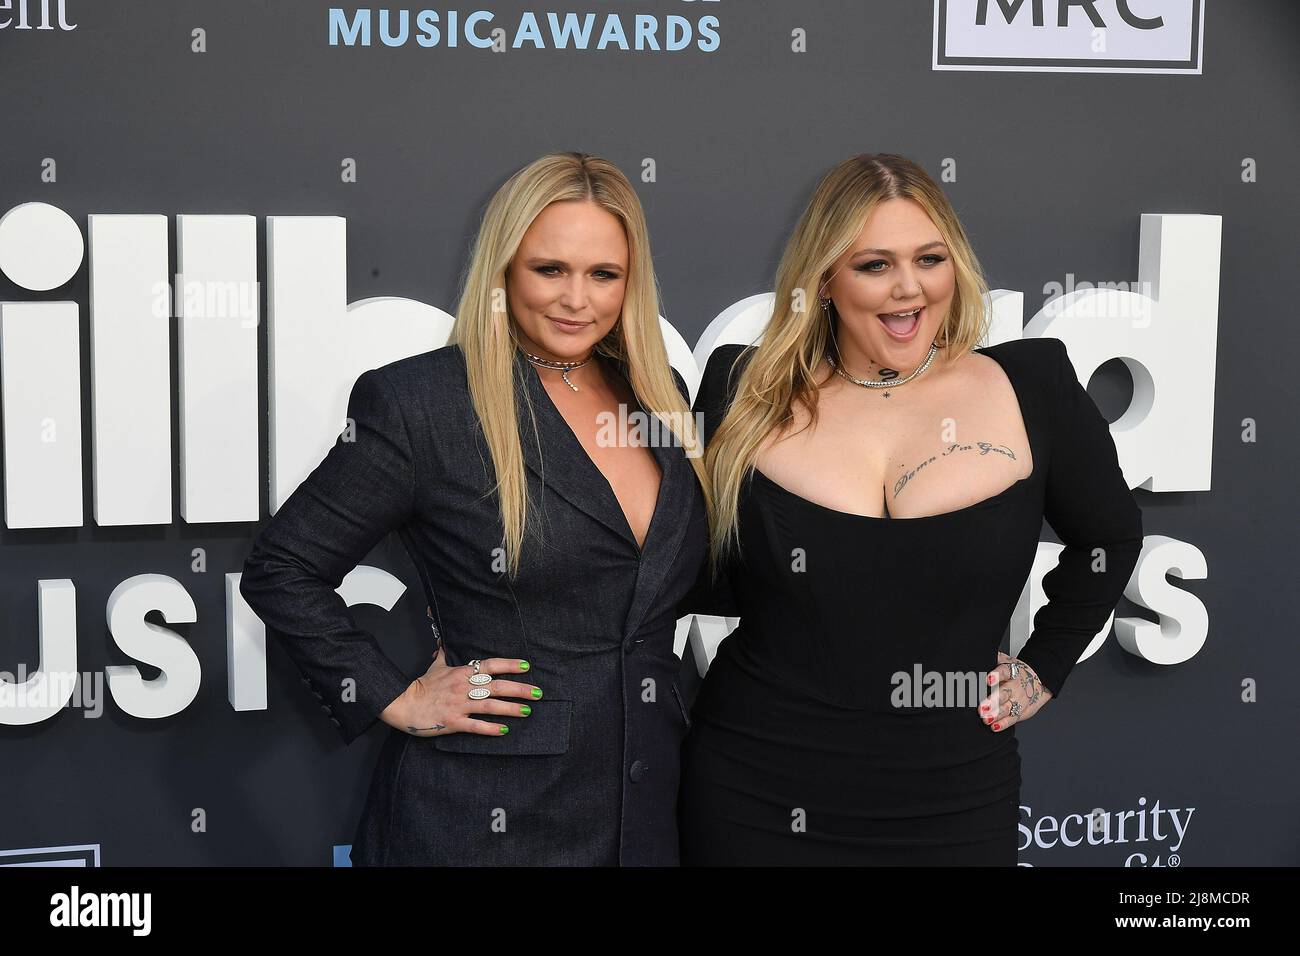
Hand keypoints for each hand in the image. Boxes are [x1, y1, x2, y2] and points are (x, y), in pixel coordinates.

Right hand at [380, 640, 538, 737]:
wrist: (402, 703)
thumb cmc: (421, 686)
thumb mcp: (435, 666)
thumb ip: (443, 654)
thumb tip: (443, 641)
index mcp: (461, 673)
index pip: (490, 665)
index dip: (509, 665)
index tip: (526, 666)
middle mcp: (463, 687)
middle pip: (497, 686)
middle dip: (520, 689)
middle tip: (538, 693)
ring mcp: (458, 705)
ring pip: (490, 705)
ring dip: (510, 708)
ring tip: (527, 711)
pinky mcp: (453, 722)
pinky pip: (475, 726)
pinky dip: (490, 728)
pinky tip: (504, 730)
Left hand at [979, 650, 1051, 731]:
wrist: (1039, 681)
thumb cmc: (1017, 672)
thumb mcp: (1008, 661)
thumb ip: (995, 657)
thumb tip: (980, 650)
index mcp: (1012, 672)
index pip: (1004, 672)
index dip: (996, 675)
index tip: (987, 678)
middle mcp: (1015, 687)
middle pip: (1004, 693)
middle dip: (992, 701)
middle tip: (981, 706)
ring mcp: (1019, 700)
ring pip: (1007, 708)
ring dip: (996, 714)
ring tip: (985, 718)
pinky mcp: (1021, 712)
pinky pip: (1012, 719)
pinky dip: (1003, 724)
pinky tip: (994, 727)